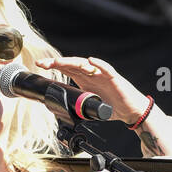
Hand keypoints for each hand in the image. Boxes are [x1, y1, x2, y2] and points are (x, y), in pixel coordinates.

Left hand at [33, 55, 151, 125]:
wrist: (131, 111)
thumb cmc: (113, 107)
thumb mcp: (89, 105)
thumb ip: (78, 103)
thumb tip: (63, 108)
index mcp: (85, 80)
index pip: (67, 69)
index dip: (54, 66)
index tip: (41, 66)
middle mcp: (92, 75)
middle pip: (73, 65)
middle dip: (57, 63)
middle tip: (43, 63)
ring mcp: (103, 75)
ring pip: (86, 65)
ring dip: (72, 62)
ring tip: (60, 62)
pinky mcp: (114, 78)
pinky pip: (106, 69)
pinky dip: (99, 64)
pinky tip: (91, 61)